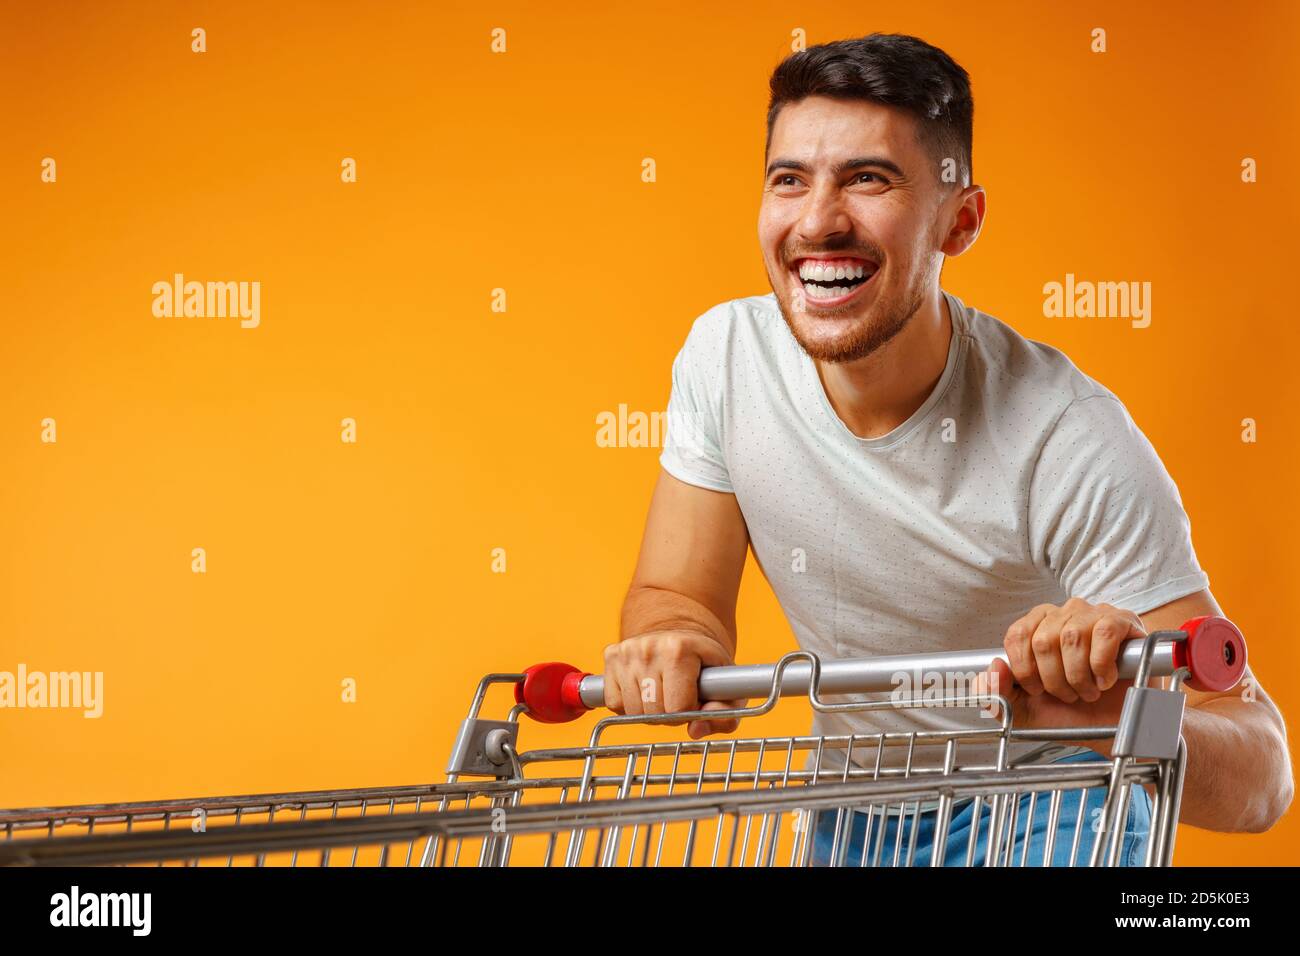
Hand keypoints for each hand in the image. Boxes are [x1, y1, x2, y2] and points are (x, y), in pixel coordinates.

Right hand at [602, 630, 745, 738]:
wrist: (682, 631)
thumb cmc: (706, 664)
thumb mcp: (728, 687)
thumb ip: (724, 714)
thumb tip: (695, 730)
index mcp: (681, 650)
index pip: (678, 708)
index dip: (689, 713)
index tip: (694, 700)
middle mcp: (650, 647)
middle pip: (653, 712)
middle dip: (668, 714)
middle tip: (678, 698)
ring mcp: (628, 651)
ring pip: (632, 711)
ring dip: (648, 712)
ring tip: (662, 694)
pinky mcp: (611, 655)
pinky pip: (615, 702)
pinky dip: (629, 705)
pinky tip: (643, 690)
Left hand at [973, 598, 1145, 753]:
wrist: (1114, 727)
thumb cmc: (1072, 713)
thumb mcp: (1023, 710)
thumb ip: (995, 693)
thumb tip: (994, 667)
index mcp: (1036, 626)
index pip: (1017, 635)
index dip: (1025, 669)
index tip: (1038, 690)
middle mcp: (1062, 614)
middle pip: (1043, 640)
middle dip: (1054, 680)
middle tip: (1069, 695)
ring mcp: (1092, 614)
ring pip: (1071, 637)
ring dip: (1079, 676)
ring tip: (1088, 691)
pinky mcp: (1121, 621)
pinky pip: (1104, 633)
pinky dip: (1102, 665)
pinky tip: (1105, 680)